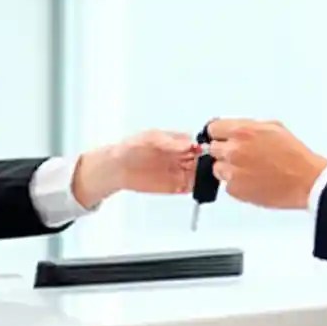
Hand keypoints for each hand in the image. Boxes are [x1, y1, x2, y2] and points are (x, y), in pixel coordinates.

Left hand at [72, 130, 198, 207]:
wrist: (117, 168)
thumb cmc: (130, 149)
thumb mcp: (150, 138)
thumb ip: (170, 142)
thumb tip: (188, 142)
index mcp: (177, 142)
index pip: (199, 144)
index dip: (205, 147)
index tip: (207, 150)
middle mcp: (181, 156)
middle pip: (203, 159)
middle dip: (208, 162)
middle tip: (209, 164)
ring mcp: (179, 171)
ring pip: (200, 173)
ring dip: (205, 175)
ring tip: (203, 174)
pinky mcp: (175, 186)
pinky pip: (192, 187)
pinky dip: (197, 187)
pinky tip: (197, 184)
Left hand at [206, 119, 326, 209]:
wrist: (306, 180)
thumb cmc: (294, 156)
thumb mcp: (273, 127)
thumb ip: (248, 126)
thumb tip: (234, 129)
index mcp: (242, 132)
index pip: (213, 129)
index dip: (220, 134)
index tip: (223, 137)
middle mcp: (234, 151)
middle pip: (212, 149)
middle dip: (224, 150)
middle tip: (241, 155)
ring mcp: (232, 172)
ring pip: (217, 168)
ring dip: (229, 168)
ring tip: (250, 170)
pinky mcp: (236, 190)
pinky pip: (227, 185)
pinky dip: (237, 183)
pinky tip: (253, 180)